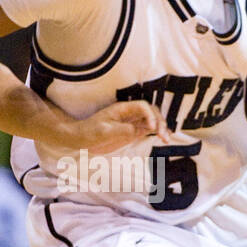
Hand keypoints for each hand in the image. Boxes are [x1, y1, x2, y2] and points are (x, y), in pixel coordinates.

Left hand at [58, 100, 174, 153]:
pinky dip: (157, 133)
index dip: (150, 115)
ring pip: (152, 121)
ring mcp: (132, 123)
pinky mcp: (132, 132)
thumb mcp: (105, 131)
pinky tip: (164, 139)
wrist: (80, 139)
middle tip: (162, 134)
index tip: (152, 128)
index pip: (142, 107)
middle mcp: (130, 114)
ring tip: (167, 139)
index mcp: (123, 109)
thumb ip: (124, 130)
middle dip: (159, 121)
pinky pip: (148, 130)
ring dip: (161, 128)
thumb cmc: (89, 132)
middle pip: (151, 112)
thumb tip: (141, 130)